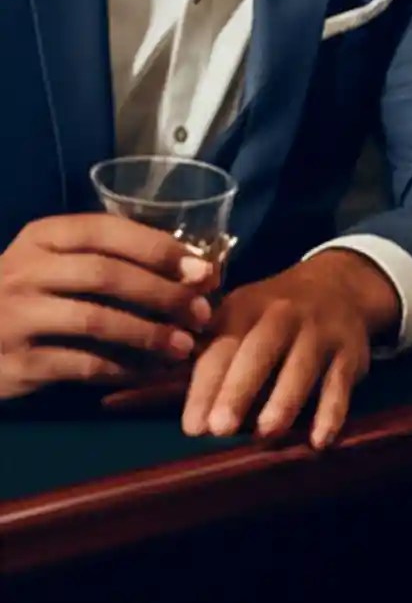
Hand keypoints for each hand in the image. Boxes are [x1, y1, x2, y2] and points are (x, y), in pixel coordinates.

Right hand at [0, 214, 214, 399]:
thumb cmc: (32, 297)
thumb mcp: (62, 266)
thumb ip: (120, 262)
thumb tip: (202, 273)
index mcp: (41, 238)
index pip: (105, 230)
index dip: (159, 248)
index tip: (203, 270)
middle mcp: (23, 270)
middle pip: (105, 274)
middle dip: (163, 294)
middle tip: (202, 313)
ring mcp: (15, 316)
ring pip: (94, 320)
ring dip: (149, 334)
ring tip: (184, 346)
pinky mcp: (16, 361)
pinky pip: (81, 365)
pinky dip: (123, 369)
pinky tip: (150, 372)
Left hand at [181, 251, 397, 447]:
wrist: (340, 287)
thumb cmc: (275, 312)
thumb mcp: (242, 311)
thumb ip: (213, 345)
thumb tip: (180, 387)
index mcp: (247, 307)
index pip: (222, 348)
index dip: (206, 387)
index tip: (193, 426)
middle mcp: (283, 316)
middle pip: (259, 353)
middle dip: (238, 390)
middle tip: (220, 429)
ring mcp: (320, 335)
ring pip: (302, 369)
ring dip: (284, 402)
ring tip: (265, 433)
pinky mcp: (350, 355)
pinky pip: (340, 387)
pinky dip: (332, 414)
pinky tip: (319, 441)